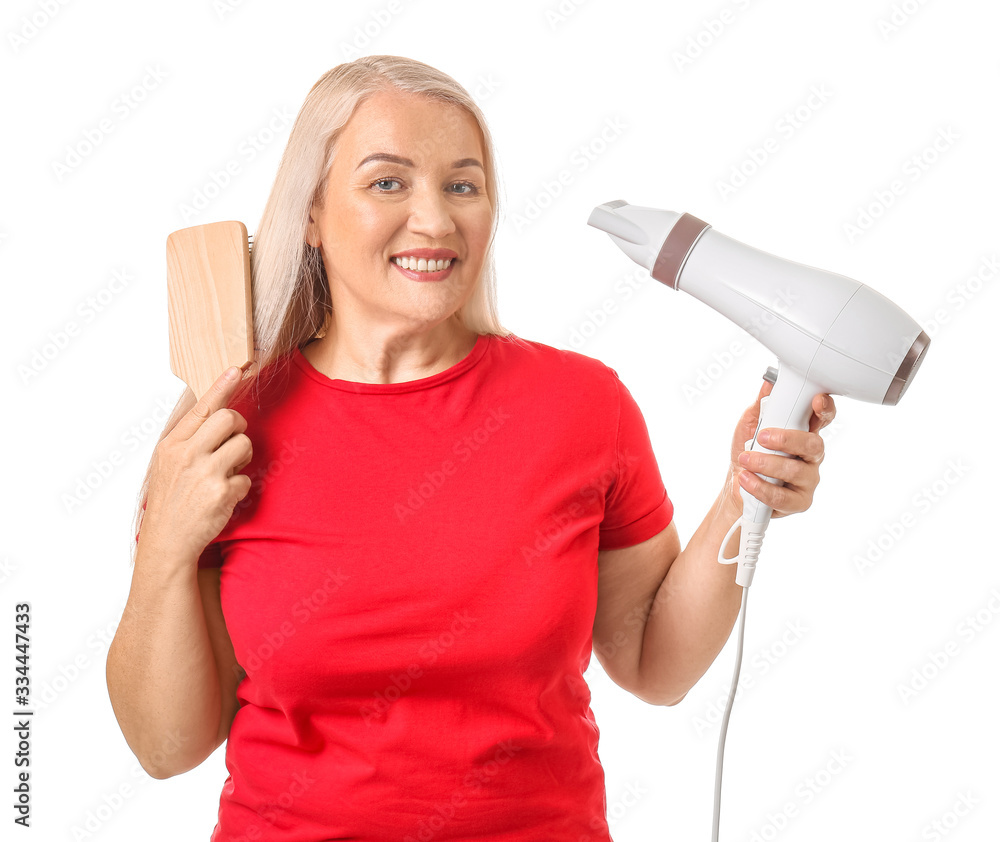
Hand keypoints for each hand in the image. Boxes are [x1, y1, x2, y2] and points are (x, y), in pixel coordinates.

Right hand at [142, 365, 253, 560]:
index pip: (201, 408)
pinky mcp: (222, 492)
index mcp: (171, 445)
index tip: (237, 369)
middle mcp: (187, 455)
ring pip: (244, 445)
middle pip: (230, 419)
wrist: (166, 543)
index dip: (221, 387)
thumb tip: (211, 414)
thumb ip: (187, 441)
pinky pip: (247, 477)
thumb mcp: (166, 466)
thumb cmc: (169, 502)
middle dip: (239, 428)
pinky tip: (223, 498)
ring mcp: (205, 473)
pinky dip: (240, 488)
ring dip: (242, 459)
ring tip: (226, 473)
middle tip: (231, 444)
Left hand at [723, 378, 836, 519]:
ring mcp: (808, 479)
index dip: (825, 409)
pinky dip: (760, 487)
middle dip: (787, 439)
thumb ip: (761, 406)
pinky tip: (746, 479)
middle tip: (762, 438)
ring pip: (795, 470)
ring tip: (745, 460)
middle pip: (814, 445)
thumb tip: (767, 384)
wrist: (737, 485)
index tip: (816, 400)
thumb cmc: (749, 452)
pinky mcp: (799, 502)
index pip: (823, 418)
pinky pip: (783, 496)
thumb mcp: (750, 425)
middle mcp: (811, 456)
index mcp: (804, 433)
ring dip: (765, 464)